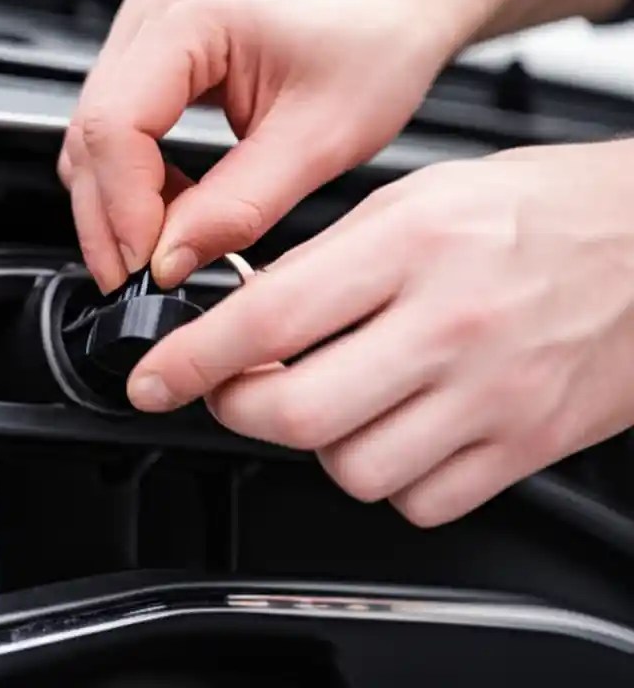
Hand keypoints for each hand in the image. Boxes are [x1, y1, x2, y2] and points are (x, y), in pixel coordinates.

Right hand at [58, 0, 473, 292]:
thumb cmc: (380, 34)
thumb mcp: (320, 137)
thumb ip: (238, 207)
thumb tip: (171, 260)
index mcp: (193, 13)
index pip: (115, 125)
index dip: (123, 208)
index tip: (147, 265)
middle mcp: (158, 4)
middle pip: (90, 130)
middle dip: (108, 215)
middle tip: (139, 277)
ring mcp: (151, 18)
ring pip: (95, 127)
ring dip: (117, 196)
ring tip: (167, 241)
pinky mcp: (157, 39)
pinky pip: (118, 114)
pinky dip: (134, 170)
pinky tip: (172, 201)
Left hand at [127, 140, 633, 526]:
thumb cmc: (544, 210)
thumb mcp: (418, 198)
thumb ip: (326, 260)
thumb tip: (244, 312)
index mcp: (411, 247)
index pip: (267, 320)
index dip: (189, 360)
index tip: (154, 380)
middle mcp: (448, 325)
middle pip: (297, 415)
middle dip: (240, 410)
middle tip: (237, 390)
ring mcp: (492, 394)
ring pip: (353, 470)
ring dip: (321, 446)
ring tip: (338, 401)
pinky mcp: (525, 444)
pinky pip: (421, 501)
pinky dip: (392, 479)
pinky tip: (400, 431)